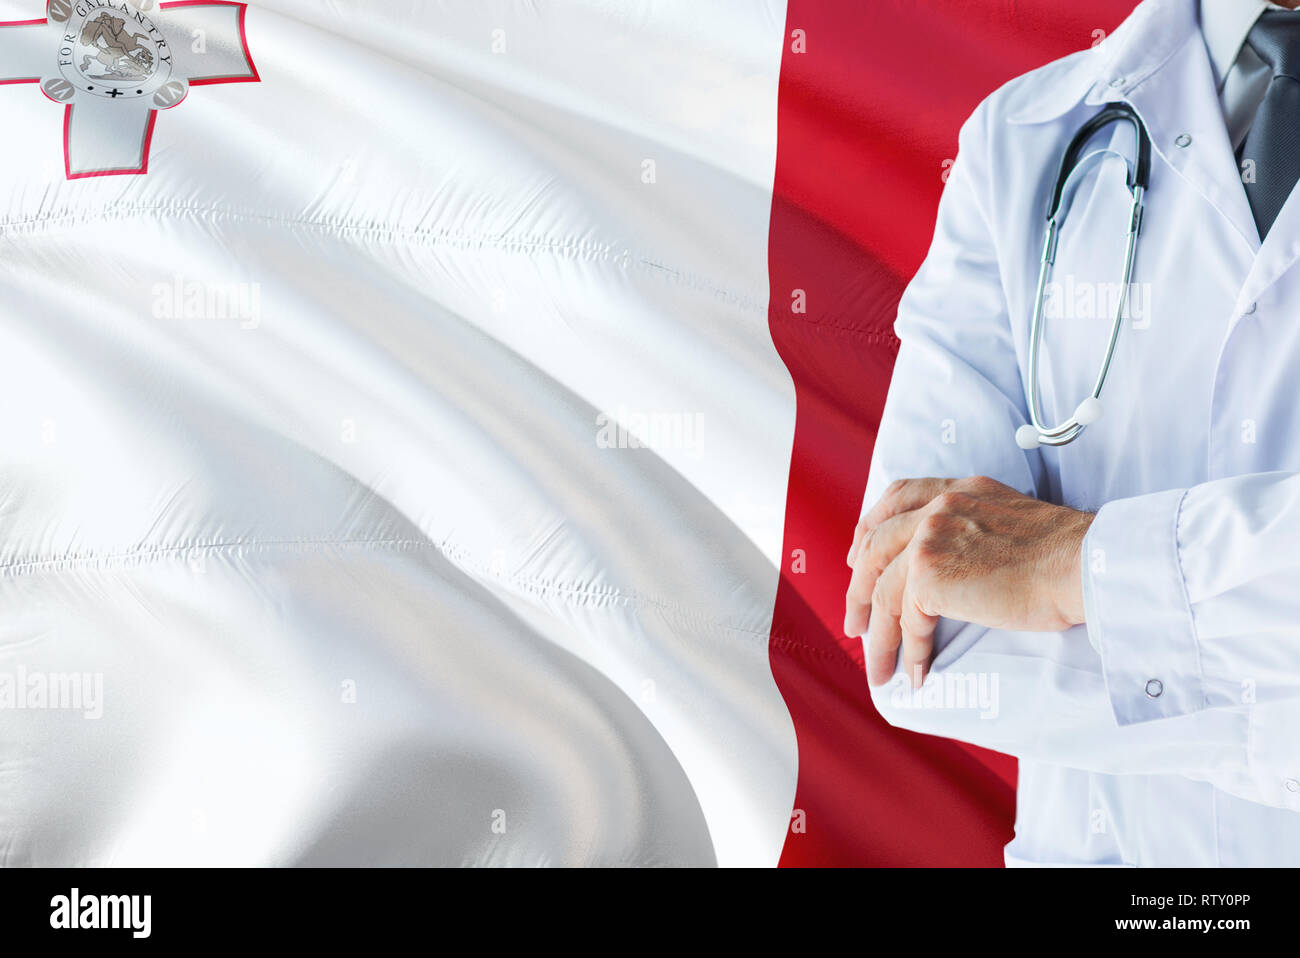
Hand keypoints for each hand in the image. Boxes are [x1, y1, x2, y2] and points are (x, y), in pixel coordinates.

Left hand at [844, 476, 1092, 687]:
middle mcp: (939, 508)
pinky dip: (908, 651)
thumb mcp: (1011, 523)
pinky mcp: (930, 575)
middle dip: (858, 587)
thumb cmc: (1066, 556)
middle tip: (854, 621)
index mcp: (959, 492)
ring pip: (884, 591)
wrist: (1084, 564)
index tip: (857, 556)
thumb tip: (957, 567)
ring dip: (879, 635)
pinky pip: (907, 620)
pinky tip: (915, 673)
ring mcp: (930, 538)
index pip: (897, 497)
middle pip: (876, 545)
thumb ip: (976, 531)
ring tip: (878, 668)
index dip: (869, 528)